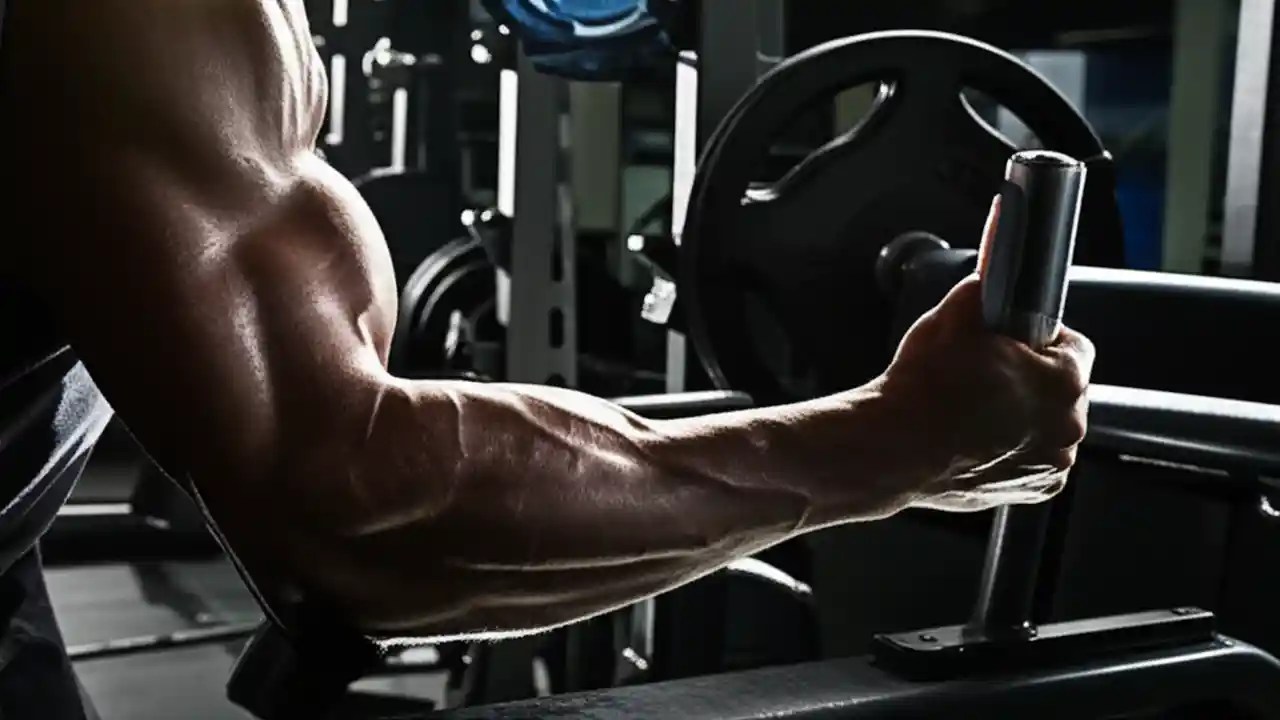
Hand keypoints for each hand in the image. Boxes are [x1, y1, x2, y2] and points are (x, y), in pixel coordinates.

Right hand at [879, 198, 1094, 511]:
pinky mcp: (1035, 489)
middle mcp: (1070, 424)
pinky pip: (1034, 458)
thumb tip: (1007, 218)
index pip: (1072, 345)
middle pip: (1061, 387)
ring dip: (1023, 415)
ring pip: (1047, 423)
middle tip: (986, 375)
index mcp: (1065, 378)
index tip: (1009, 345)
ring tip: (977, 408)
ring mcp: (1053, 461)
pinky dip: (1014, 450)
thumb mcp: (958, 312)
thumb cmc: (922, 387)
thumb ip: (992, 269)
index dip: (1037, 342)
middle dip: (1031, 379)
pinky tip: (979, 437)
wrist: (890, 447)